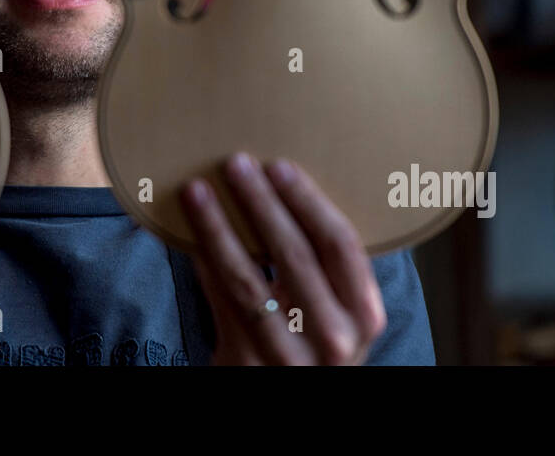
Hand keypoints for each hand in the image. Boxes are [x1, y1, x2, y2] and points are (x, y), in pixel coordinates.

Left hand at [180, 153, 385, 365]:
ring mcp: (290, 356)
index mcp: (364, 313)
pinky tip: (189, 233)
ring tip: (197, 190)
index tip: (279, 165)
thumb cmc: (313, 337)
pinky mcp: (247, 363)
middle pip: (294, 256)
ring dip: (218, 227)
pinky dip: (204, 262)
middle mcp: (335, 338)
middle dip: (260, 203)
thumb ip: (323, 265)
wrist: (291, 390)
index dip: (308, 202)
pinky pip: (220, 301)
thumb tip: (276, 184)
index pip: (341, 246)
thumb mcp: (335, 308)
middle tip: (235, 163)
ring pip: (248, 279)